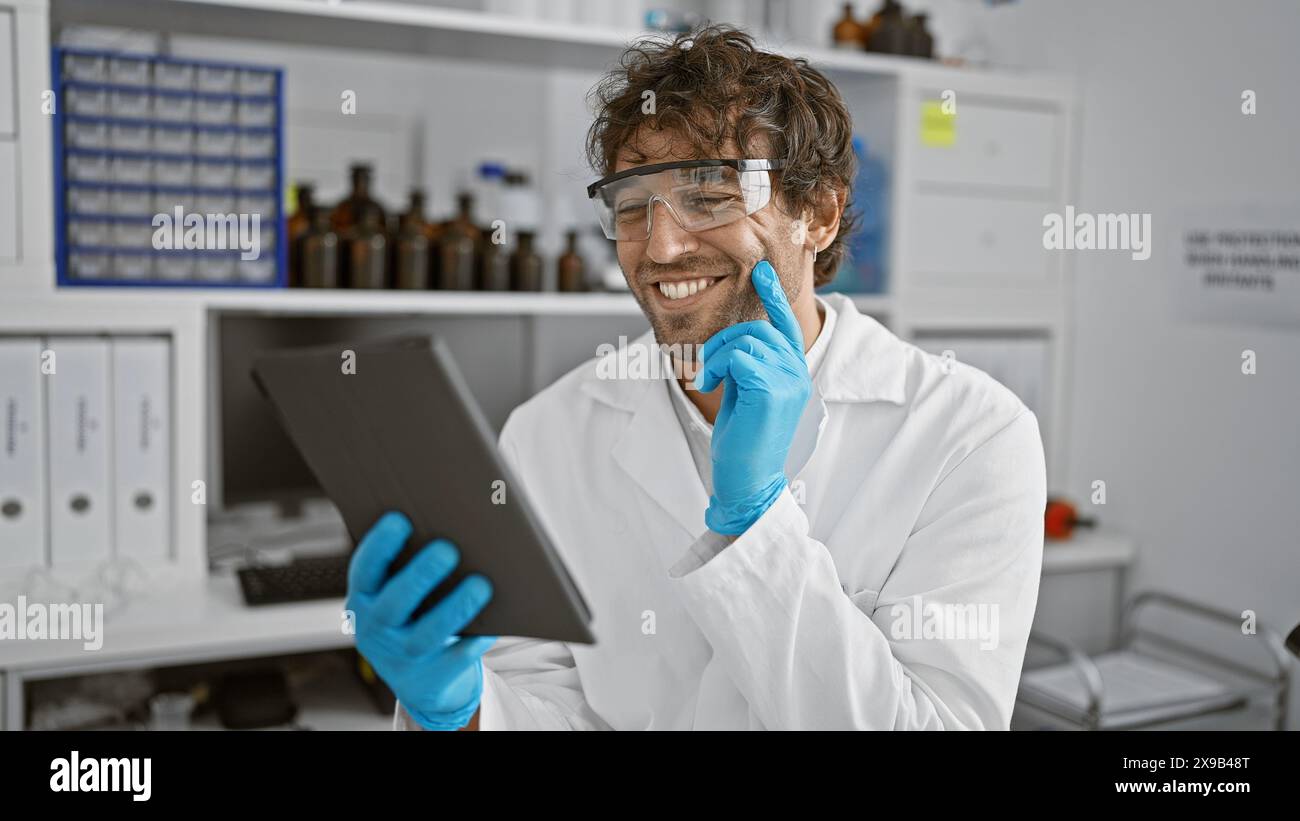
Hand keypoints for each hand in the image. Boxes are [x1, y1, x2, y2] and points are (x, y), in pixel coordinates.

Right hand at [345, 511, 496, 729]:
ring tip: (481, 584)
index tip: (400, 520)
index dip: (379, 546)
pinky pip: (455, 660)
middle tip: (448, 550)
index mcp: (362, 599)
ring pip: (428, 634)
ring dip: (455, 608)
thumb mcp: (395, 594)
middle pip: (395, 603)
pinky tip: (492, 625)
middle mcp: (375, 630)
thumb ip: (407, 567)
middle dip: (421, 575)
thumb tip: (446, 522)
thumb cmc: (412, 617)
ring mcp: (401, 658)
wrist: (419, 681)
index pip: (365, 570)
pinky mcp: (430, 679)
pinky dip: (474, 642)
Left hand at [694, 260, 811, 534]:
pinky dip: (716, 365)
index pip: (786, 326)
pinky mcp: (773, 391)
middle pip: (757, 328)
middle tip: (704, 370)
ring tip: (705, 380)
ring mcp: (790, 381)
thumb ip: (746, 366)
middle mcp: (798, 374)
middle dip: (721, 342)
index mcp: (793, 374)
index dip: (773, 297)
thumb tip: (732, 340)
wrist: (746, 484)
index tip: (761, 272)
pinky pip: (739, 355)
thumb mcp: (745, 394)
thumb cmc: (742, 443)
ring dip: (715, 355)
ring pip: (746, 338)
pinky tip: (707, 385)